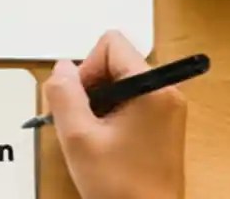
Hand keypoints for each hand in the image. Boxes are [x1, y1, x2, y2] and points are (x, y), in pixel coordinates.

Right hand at [42, 31, 186, 198]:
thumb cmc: (121, 188)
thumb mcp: (78, 137)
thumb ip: (64, 94)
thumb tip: (62, 67)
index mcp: (153, 89)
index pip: (111, 44)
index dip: (86, 68)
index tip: (81, 102)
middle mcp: (166, 92)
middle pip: (116, 61)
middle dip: (91, 86)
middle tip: (82, 122)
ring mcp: (167, 109)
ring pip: (120, 81)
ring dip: (99, 103)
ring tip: (93, 135)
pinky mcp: (163, 124)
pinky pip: (130, 100)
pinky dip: (111, 114)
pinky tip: (104, 141)